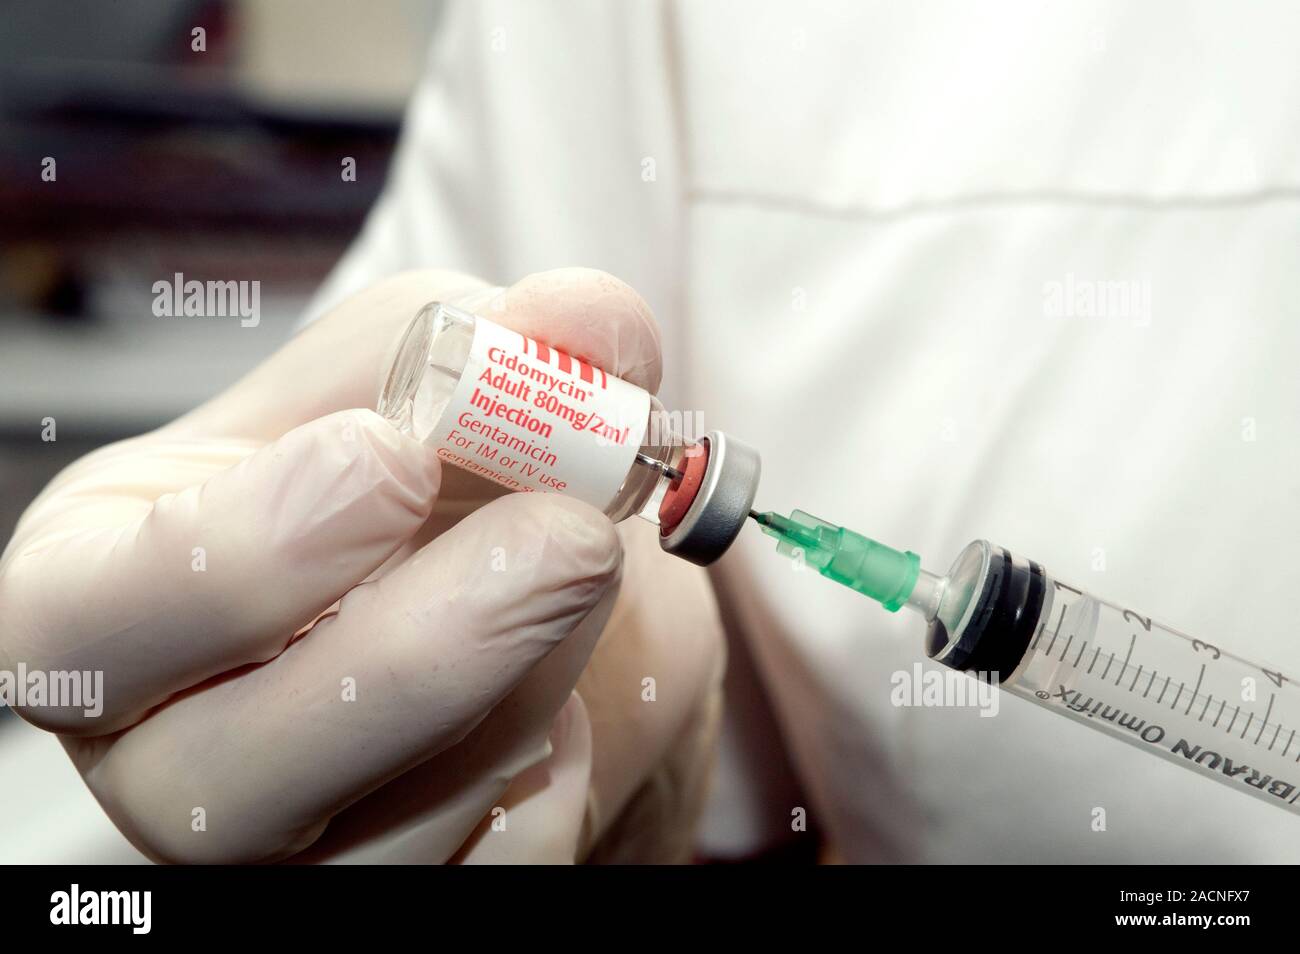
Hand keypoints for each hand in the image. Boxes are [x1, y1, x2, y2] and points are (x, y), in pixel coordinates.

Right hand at [0, 268, 722, 862]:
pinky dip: (558, 786)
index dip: (245, 555)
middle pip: (224, 786)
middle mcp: (173, 754)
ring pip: (384, 848)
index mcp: (113, 601)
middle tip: (570, 535)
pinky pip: (494, 880)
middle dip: (422, 655)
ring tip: (585, 572)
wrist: (495, 591)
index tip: (393, 457)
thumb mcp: (425, 372)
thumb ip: (497, 337)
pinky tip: (577, 698)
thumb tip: (587, 322)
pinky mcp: (400, 893)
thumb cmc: (410, 480)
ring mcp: (290, 853)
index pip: (92, 624)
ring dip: (527, 693)